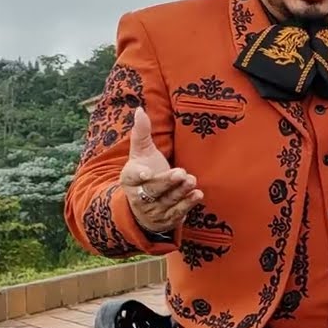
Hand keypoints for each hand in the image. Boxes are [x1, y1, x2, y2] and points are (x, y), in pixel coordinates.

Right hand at [119, 107, 201, 233]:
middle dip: (166, 182)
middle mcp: (139, 196)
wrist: (145, 205)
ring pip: (167, 201)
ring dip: (180, 192)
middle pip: (153, 189)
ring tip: (192, 180)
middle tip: (181, 173)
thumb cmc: (146, 171)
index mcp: (129, 178)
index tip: (145, 172)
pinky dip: (187, 204)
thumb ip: (141, 133)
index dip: (138, 175)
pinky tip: (198, 194)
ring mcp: (153, 210)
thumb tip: (139, 109)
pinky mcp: (167, 218)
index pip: (132, 177)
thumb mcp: (141, 153)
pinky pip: (177, 212)